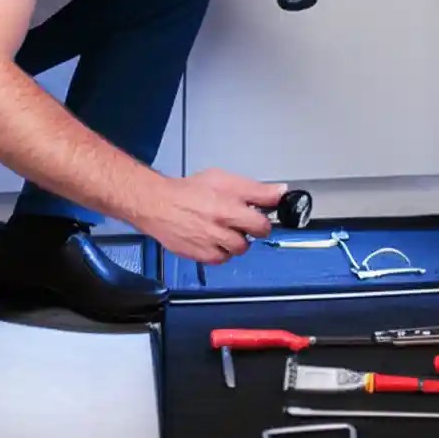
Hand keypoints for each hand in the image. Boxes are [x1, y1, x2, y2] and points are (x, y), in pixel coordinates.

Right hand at [143, 168, 286, 263]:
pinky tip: (211, 240)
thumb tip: (280, 191)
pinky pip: (222, 259)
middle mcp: (224, 220)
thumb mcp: (222, 178)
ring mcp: (214, 239)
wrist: (158, 205)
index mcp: (230, 199)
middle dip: (254, 228)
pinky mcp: (203, 254)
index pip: (266, 208)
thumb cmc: (188, 191)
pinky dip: (220, 252)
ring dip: (236, 241)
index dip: (267, 211)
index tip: (264, 211)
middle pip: (259, 231)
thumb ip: (253, 188)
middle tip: (243, 222)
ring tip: (222, 230)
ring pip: (241, 248)